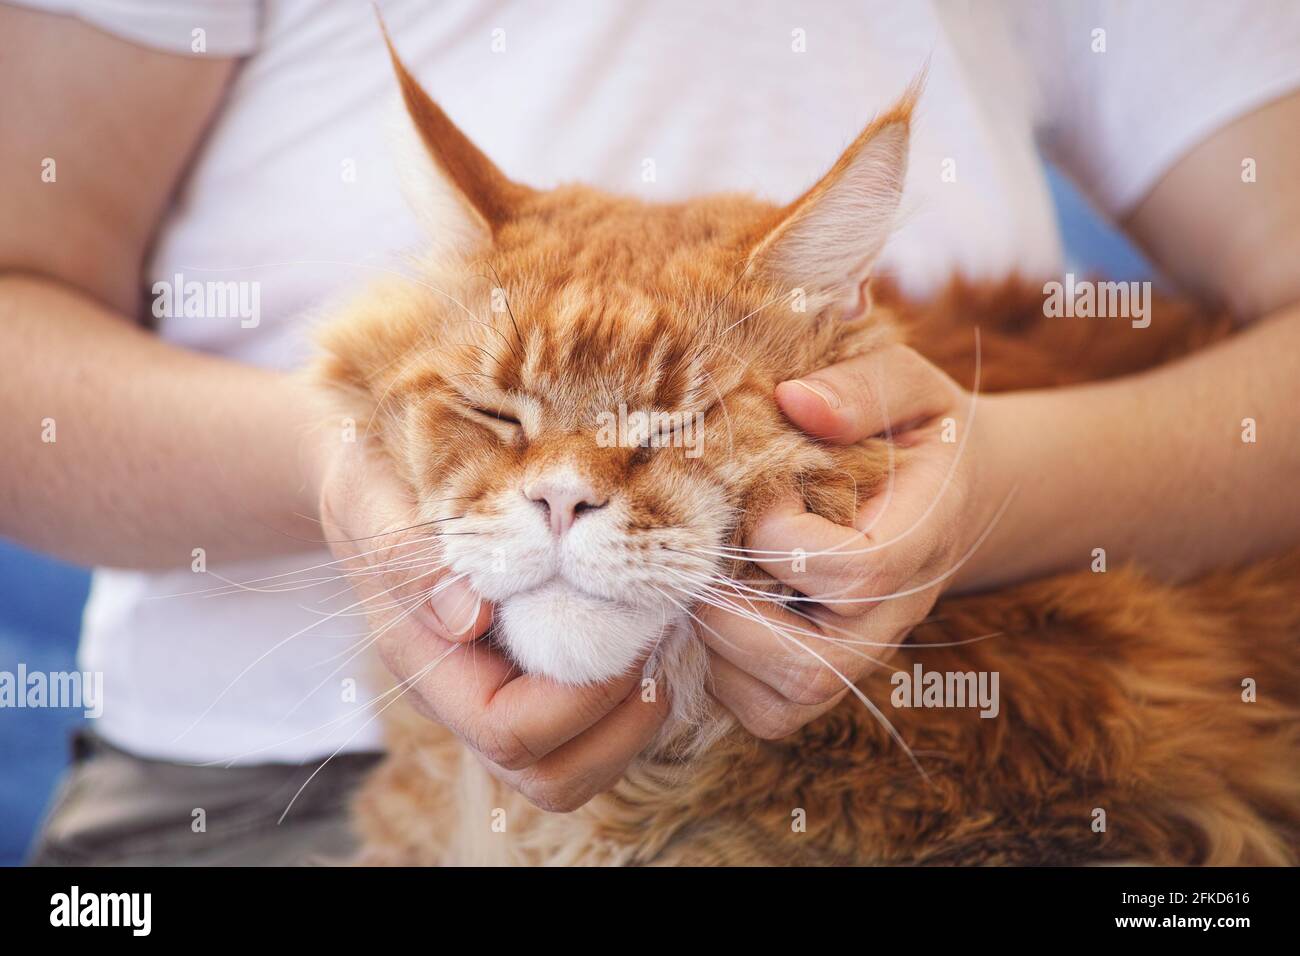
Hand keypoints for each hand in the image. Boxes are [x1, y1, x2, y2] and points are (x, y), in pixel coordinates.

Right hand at [318, 441, 668, 811]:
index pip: (508, 732)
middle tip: (656, 644)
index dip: (581, 696)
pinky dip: (632, 700)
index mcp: (426, 664)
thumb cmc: (374, 478)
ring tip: (659, 643)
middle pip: (551, 777)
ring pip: (576, 768)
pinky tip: (647, 631)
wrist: (373, 478)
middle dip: (620, 724)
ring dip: (633, 721)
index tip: (626, 623)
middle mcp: (462, 697)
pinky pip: (590, 732)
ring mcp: (497, 694)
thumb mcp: (373, 496)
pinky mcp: (531, 679)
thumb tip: (470, 618)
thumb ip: (409, 555)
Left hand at [699, 344, 1000, 737]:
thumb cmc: (915, 430)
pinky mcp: (825, 677)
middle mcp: (894, 617)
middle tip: (704, 552)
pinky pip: (766, 712)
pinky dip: (723, 673)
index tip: (763, 493)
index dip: (784, 540)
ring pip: (781, 701)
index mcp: (920, 540)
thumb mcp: (907, 384)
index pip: (854, 575)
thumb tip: (795, 401)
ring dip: (720, 646)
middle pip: (810, 664)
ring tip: (705, 580)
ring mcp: (860, 656)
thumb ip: (861, 388)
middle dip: (732, 610)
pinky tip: (715, 609)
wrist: (950, 490)